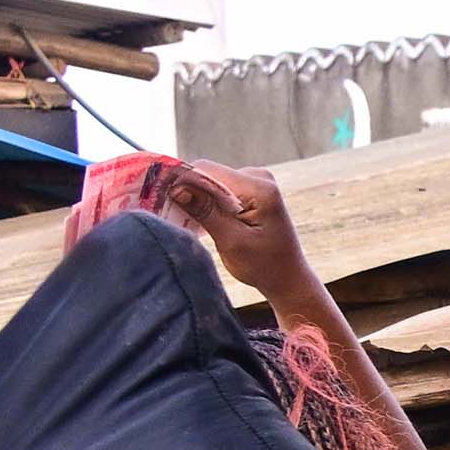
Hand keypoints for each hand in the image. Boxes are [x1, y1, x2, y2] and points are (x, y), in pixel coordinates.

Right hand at [156, 161, 326, 319]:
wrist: (288, 278)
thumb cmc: (264, 266)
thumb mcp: (232, 241)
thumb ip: (206, 212)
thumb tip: (176, 188)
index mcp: (259, 187)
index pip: (206, 170)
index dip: (180, 182)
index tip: (160, 199)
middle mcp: (259, 177)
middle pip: (207, 173)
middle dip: (187, 191)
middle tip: (171, 214)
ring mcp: (255, 182)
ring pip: (209, 181)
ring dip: (195, 198)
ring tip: (186, 220)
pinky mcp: (249, 191)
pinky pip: (217, 188)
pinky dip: (205, 202)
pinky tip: (198, 219)